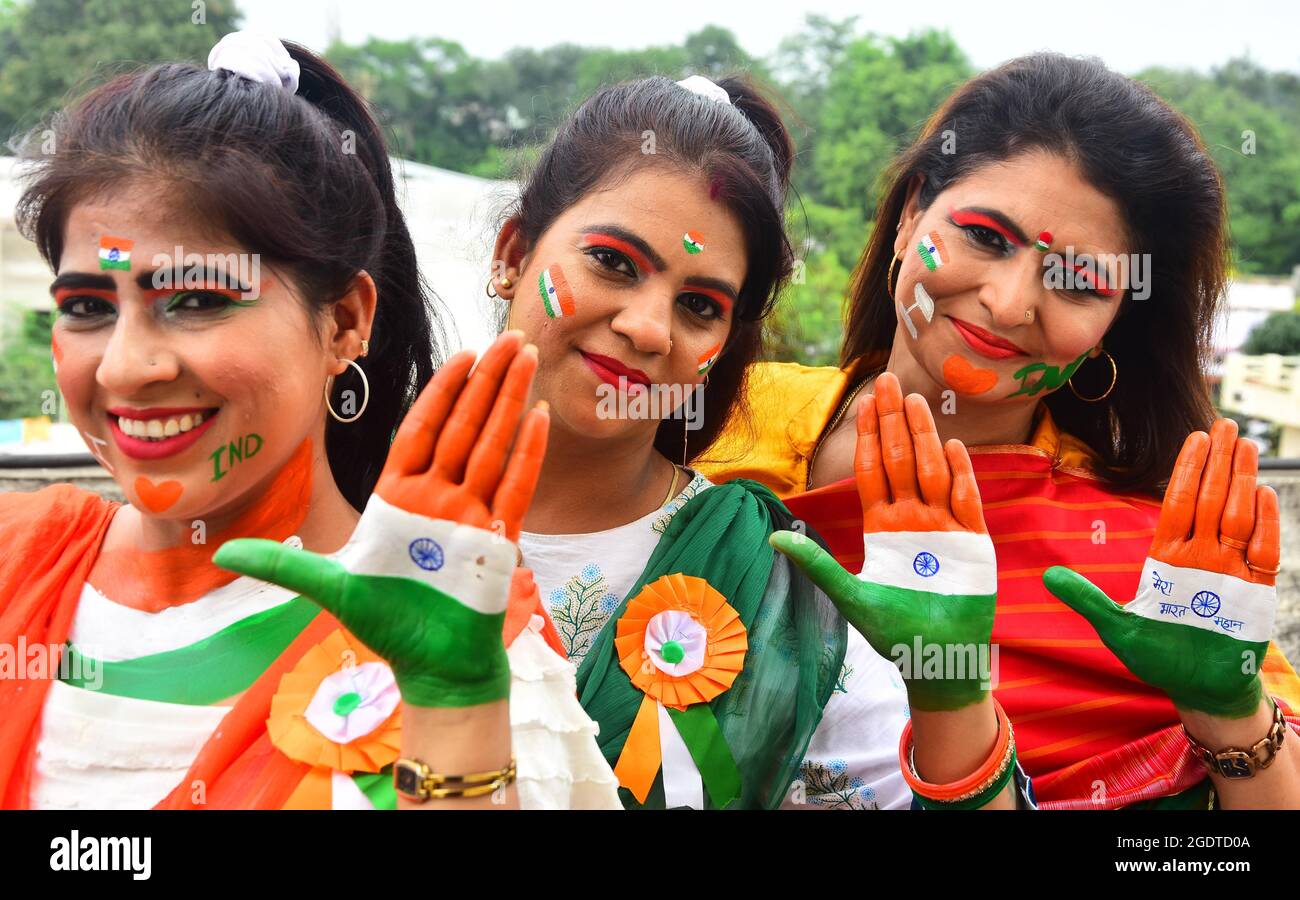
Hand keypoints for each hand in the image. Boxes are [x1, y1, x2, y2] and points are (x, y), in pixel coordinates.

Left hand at [215, 332, 548, 707]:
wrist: (431, 666)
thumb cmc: (387, 624)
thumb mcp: (331, 587)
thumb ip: (283, 564)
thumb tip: (224, 551)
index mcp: (401, 498)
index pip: (422, 429)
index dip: (441, 391)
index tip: (461, 354)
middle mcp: (439, 498)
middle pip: (465, 426)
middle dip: (486, 381)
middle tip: (508, 338)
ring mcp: (471, 515)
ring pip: (494, 445)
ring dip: (510, 402)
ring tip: (525, 359)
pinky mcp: (498, 538)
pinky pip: (516, 486)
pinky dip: (528, 453)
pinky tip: (539, 417)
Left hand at [770, 372, 996, 710]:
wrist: (936, 658)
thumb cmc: (893, 631)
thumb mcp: (850, 596)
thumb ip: (817, 565)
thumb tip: (774, 540)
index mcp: (883, 525)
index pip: (872, 470)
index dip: (868, 436)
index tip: (863, 402)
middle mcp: (913, 519)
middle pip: (902, 460)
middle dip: (894, 421)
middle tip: (887, 381)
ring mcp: (944, 528)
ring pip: (933, 471)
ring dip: (925, 437)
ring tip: (915, 402)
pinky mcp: (973, 544)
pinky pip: (966, 502)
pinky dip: (961, 476)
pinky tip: (952, 447)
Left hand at [1044, 419, 1279, 718]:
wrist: (1200, 690)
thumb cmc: (1160, 659)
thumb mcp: (1117, 628)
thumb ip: (1087, 600)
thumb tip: (1046, 578)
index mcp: (1168, 558)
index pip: (1176, 504)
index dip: (1185, 471)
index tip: (1192, 437)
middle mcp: (1200, 557)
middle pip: (1210, 500)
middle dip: (1217, 462)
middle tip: (1223, 424)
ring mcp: (1229, 571)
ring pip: (1237, 515)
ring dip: (1241, 481)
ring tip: (1242, 445)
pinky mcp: (1255, 591)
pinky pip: (1263, 550)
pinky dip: (1265, 523)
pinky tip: (1262, 493)